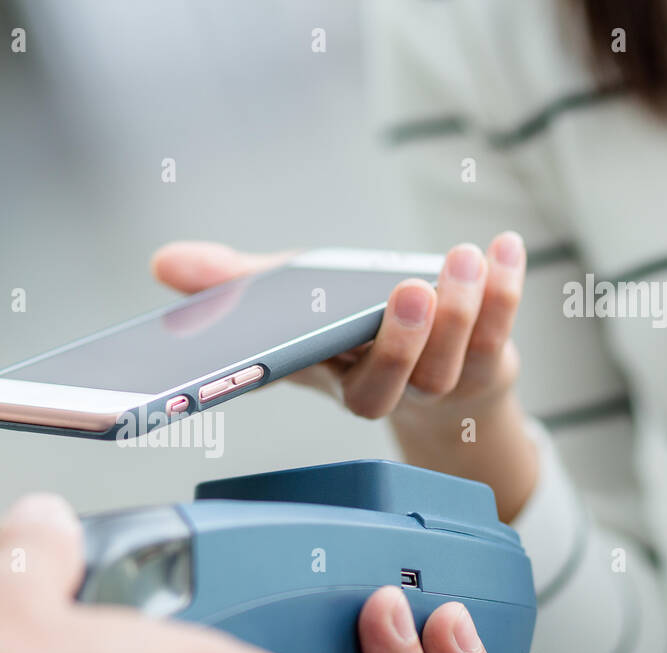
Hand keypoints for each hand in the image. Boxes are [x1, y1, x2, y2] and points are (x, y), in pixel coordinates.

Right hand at [151, 238, 538, 522]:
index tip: (301, 334)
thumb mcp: (291, 296)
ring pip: (451, 362)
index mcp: (327, 379)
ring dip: (462, 310)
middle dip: (402, 339)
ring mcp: (438, 383)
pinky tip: (503, 247)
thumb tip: (160, 262)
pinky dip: (505, 291)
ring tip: (463, 256)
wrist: (440, 377)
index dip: (298, 365)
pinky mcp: (485, 363)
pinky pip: (497, 333)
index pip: (304, 380)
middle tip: (408, 290)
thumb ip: (233, 281)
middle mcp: (384, 391)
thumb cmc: (353, 329)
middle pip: (390, 383)